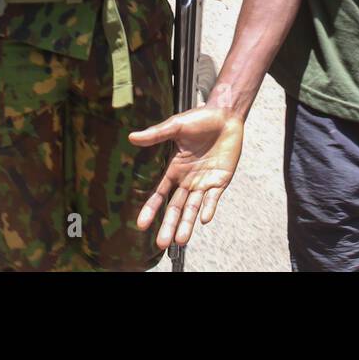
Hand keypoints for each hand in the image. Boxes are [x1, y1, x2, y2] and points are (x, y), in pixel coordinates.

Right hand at [129, 105, 244, 248]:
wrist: (226, 116)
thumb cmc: (199, 118)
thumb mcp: (176, 126)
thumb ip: (156, 135)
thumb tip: (132, 137)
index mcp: (174, 169)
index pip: (159, 194)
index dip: (151, 209)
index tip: (141, 224)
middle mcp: (187, 180)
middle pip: (175, 207)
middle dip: (169, 225)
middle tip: (161, 244)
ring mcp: (204, 182)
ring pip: (193, 209)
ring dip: (187, 224)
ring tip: (181, 241)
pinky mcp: (220, 181)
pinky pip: (213, 199)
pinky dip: (209, 209)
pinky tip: (204, 219)